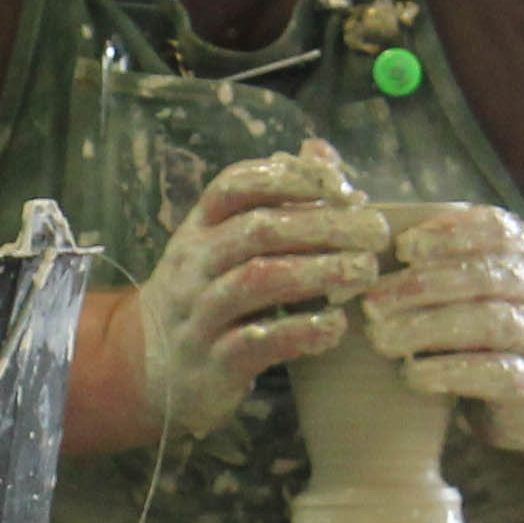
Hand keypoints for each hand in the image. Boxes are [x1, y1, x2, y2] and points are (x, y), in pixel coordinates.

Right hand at [128, 146, 390, 443]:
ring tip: (364, 271)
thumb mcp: (226, 244)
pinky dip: (301, 332)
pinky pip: (258, 342)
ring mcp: (201, 313)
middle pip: (257, 231)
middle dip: (322, 225)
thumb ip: (275, 200)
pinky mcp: (214, 362)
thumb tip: (322, 153)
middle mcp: (195, 265)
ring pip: (257, 282)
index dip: (288, 177)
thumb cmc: (206, 296)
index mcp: (200, 229)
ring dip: (318, 272)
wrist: (148, 368)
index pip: (235, 186)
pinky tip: (336, 325)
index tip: (339, 184)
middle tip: (374, 230)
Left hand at [360, 203, 523, 455]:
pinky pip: (496, 374)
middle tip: (371, 302)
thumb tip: (362, 243)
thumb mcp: (469, 292)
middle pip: (484, 277)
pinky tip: (412, 374)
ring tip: (381, 339)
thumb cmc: (482, 332)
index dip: (448, 235)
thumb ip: (435, 265)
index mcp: (523, 256)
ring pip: (490, 323)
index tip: (401, 247)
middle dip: (422, 286)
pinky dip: (449, 371)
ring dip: (429, 328)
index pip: (494, 230)